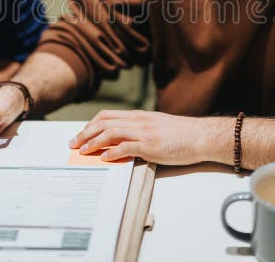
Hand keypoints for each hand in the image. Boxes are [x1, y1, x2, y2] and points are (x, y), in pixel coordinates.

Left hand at [69, 110, 215, 164]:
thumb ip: (140, 130)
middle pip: (104, 122)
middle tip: (74, 143)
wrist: (200, 136)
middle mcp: (139, 121)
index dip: (91, 124)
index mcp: (139, 116)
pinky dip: (112, 152)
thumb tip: (123, 140)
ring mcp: (144, 133)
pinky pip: (127, 147)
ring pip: (111, 133)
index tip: (82, 134)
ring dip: (94, 142)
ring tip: (84, 151)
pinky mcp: (151, 146)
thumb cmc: (181, 134)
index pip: (107, 116)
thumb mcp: (157, 126)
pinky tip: (105, 158)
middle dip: (85, 133)